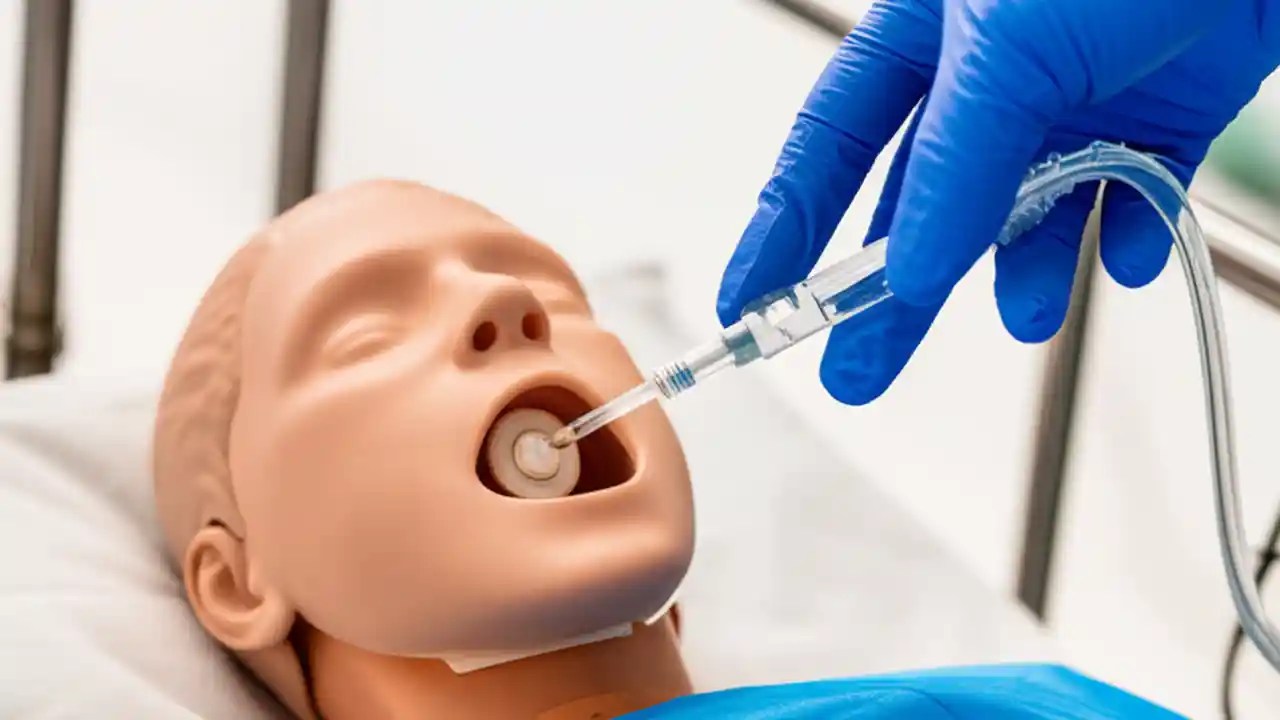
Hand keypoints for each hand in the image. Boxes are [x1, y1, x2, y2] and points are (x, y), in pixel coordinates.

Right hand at [717, 0, 1279, 403]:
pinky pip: (1130, 197)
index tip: (752, 302)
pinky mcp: (1157, 115)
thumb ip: (954, 164)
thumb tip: (911, 268)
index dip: (784, 230)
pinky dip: (1127, 234)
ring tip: (1024, 314)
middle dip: (888, 292)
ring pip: (1025, 212)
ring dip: (1023, 270)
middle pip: (915, 205)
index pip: (830, 148)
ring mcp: (1072, 100)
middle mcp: (986, 79)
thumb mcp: (1003, 47)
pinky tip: (1124, 251)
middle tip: (857, 368)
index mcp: (919, 37)